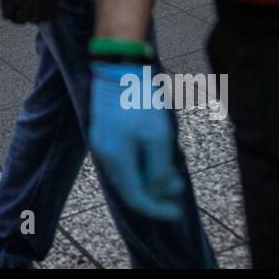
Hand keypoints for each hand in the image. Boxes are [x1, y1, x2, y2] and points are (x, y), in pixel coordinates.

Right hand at [87, 61, 186, 220]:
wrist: (118, 67)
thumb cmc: (140, 100)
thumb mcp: (158, 137)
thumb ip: (159, 169)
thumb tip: (165, 192)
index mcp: (116, 159)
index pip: (136, 198)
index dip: (157, 209)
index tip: (177, 211)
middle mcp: (103, 155)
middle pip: (128, 188)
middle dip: (155, 194)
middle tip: (178, 188)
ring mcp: (100, 143)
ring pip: (125, 175)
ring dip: (147, 179)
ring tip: (170, 171)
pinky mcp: (103, 133)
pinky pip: (121, 161)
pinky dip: (138, 166)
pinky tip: (153, 157)